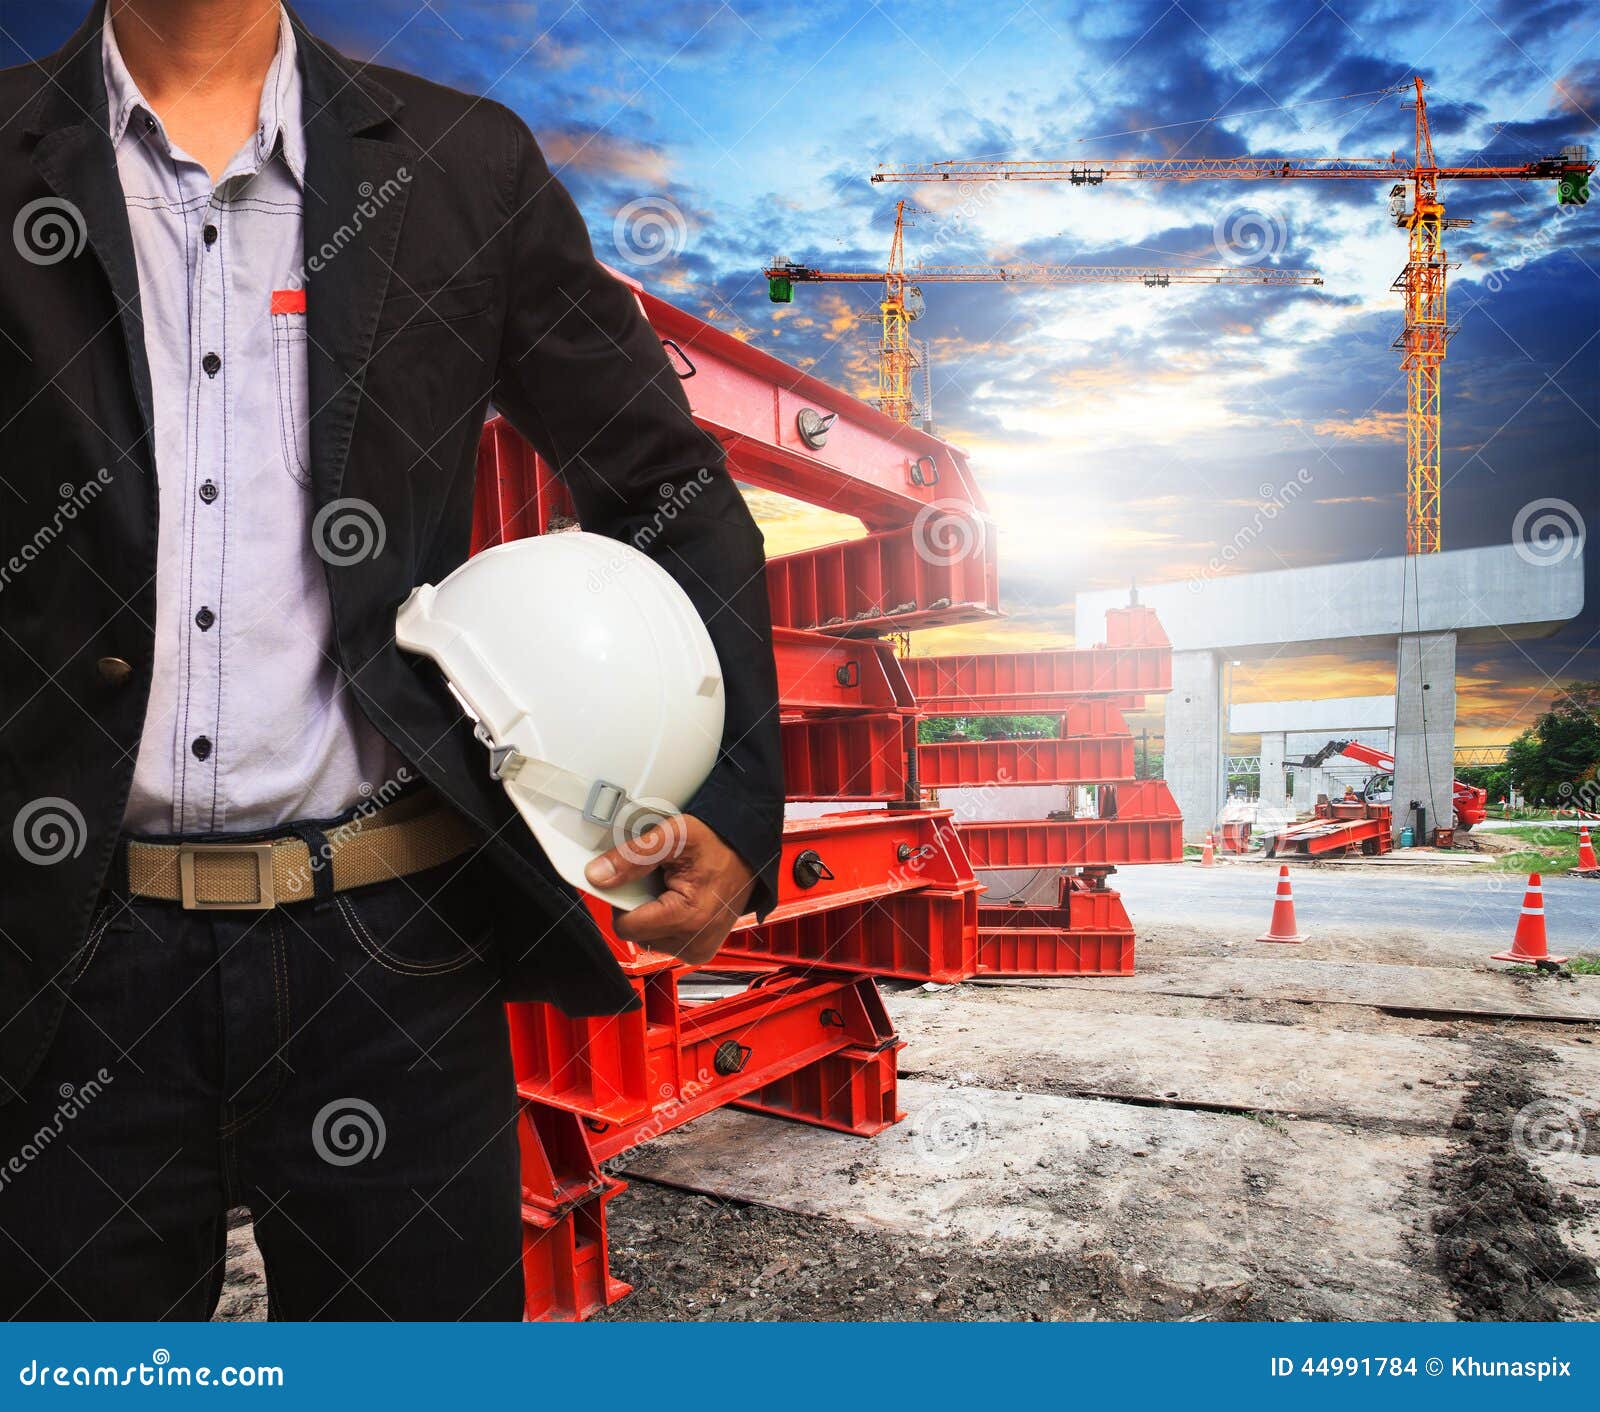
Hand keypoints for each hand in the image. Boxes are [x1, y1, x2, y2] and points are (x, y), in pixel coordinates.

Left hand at [584, 813, 755, 965]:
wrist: (748, 853)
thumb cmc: (719, 844)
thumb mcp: (674, 836)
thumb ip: (632, 857)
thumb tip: (598, 875)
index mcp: (688, 918)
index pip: (625, 926)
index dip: (623, 898)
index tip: (636, 879)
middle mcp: (695, 943)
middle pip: (636, 933)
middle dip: (640, 905)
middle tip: (660, 880)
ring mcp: (699, 950)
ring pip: (648, 938)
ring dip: (653, 914)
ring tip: (673, 889)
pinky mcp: (700, 951)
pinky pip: (665, 940)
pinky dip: (666, 921)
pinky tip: (680, 900)